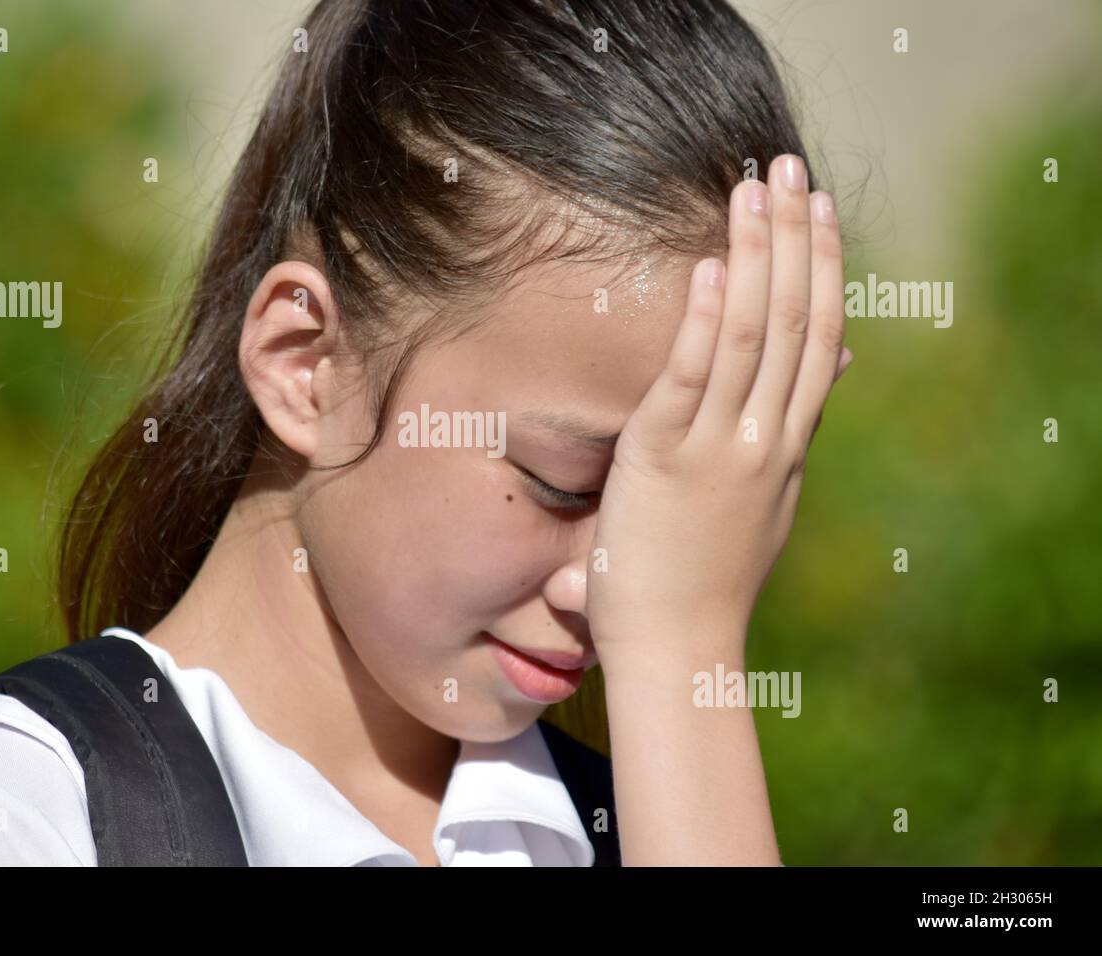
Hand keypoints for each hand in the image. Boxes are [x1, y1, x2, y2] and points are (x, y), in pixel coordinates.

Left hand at [587, 154, 850, 663]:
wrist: (678, 652)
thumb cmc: (699, 593)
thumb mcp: (754, 518)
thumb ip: (768, 463)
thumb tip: (786, 426)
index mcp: (786, 451)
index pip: (818, 346)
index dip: (822, 276)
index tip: (820, 220)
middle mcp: (766, 440)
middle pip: (798, 322)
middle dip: (797, 240)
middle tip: (793, 171)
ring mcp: (721, 447)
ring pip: (754, 334)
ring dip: (758, 254)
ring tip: (754, 188)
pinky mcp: (666, 457)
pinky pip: (692, 375)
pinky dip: (707, 316)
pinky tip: (712, 263)